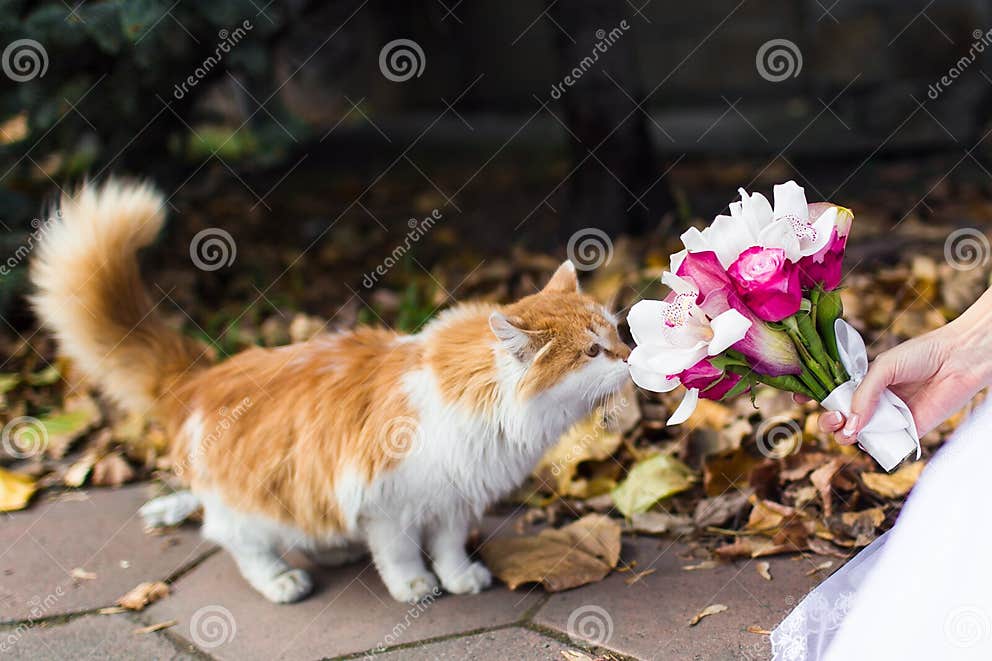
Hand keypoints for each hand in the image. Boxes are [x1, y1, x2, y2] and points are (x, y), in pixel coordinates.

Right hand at [794, 299, 991, 443]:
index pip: (831, 393)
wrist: (960, 360)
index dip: (812, 396)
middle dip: (828, 421)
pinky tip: (867, 440)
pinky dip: (873, 448)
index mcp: (862, 382)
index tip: (799, 398)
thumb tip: (851, 425)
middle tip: (833, 418)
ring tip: (848, 431)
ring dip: (845, 436)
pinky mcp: (909, 433)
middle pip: (840, 418)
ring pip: (858, 434)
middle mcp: (872, 401)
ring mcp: (888, 418)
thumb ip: (863, 394)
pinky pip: (886, 446)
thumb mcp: (883, 367)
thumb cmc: (921, 355)